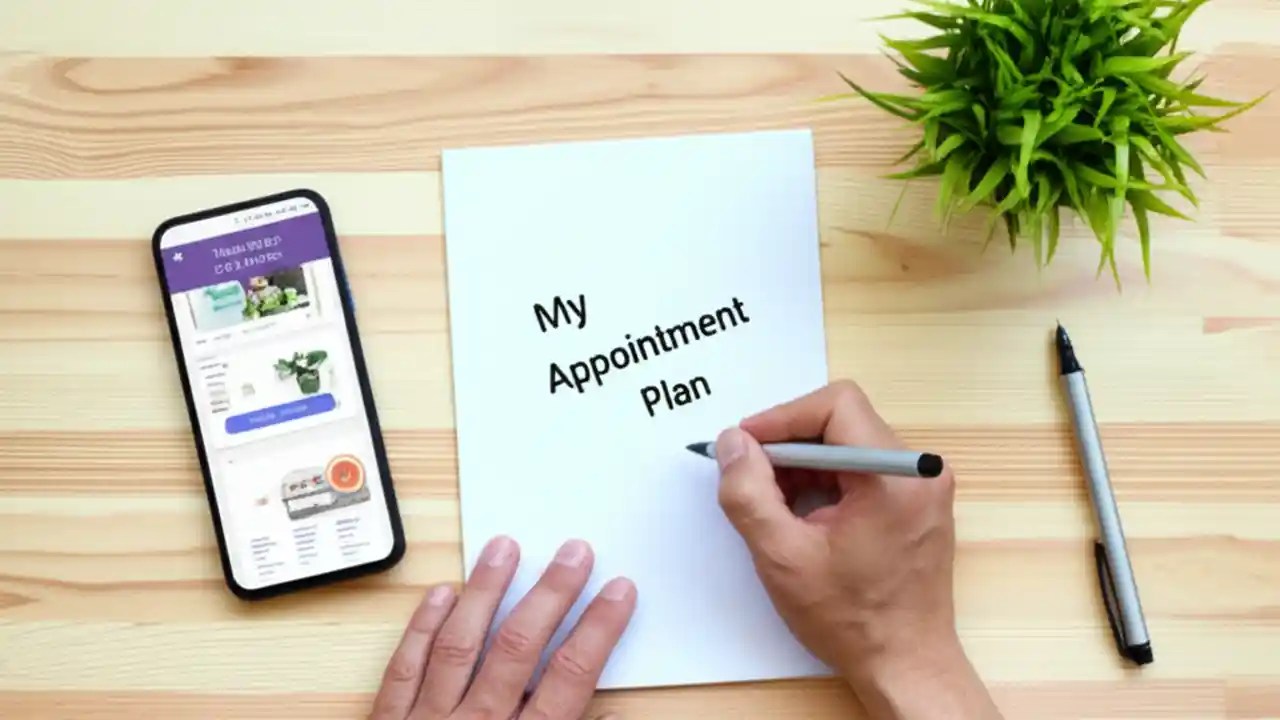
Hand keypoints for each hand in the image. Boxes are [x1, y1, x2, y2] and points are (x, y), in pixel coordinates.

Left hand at [370, 536, 635, 719]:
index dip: (598, 630)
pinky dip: (421, 628)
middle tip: (575, 551)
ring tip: (505, 547)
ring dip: (485, 591)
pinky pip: (404, 668)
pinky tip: (437, 594)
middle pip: (519, 649)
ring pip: (459, 643)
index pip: (570, 678)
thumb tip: (608, 718)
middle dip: (551, 595)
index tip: (620, 591)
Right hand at [714, 381, 1000, 719]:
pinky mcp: (918, 502)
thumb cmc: (852, 620)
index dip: (783, 417)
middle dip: (790, 443)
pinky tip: (801, 513)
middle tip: (751, 475)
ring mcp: (923, 487)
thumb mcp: (783, 557)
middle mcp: (919, 472)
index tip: (746, 443)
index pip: (837, 405)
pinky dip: (827, 480)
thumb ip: (749, 494)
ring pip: (850, 444)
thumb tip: (732, 443)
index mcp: (893, 477)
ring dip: (805, 464)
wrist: (906, 665)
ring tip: (773, 502)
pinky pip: (864, 468)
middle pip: (843, 421)